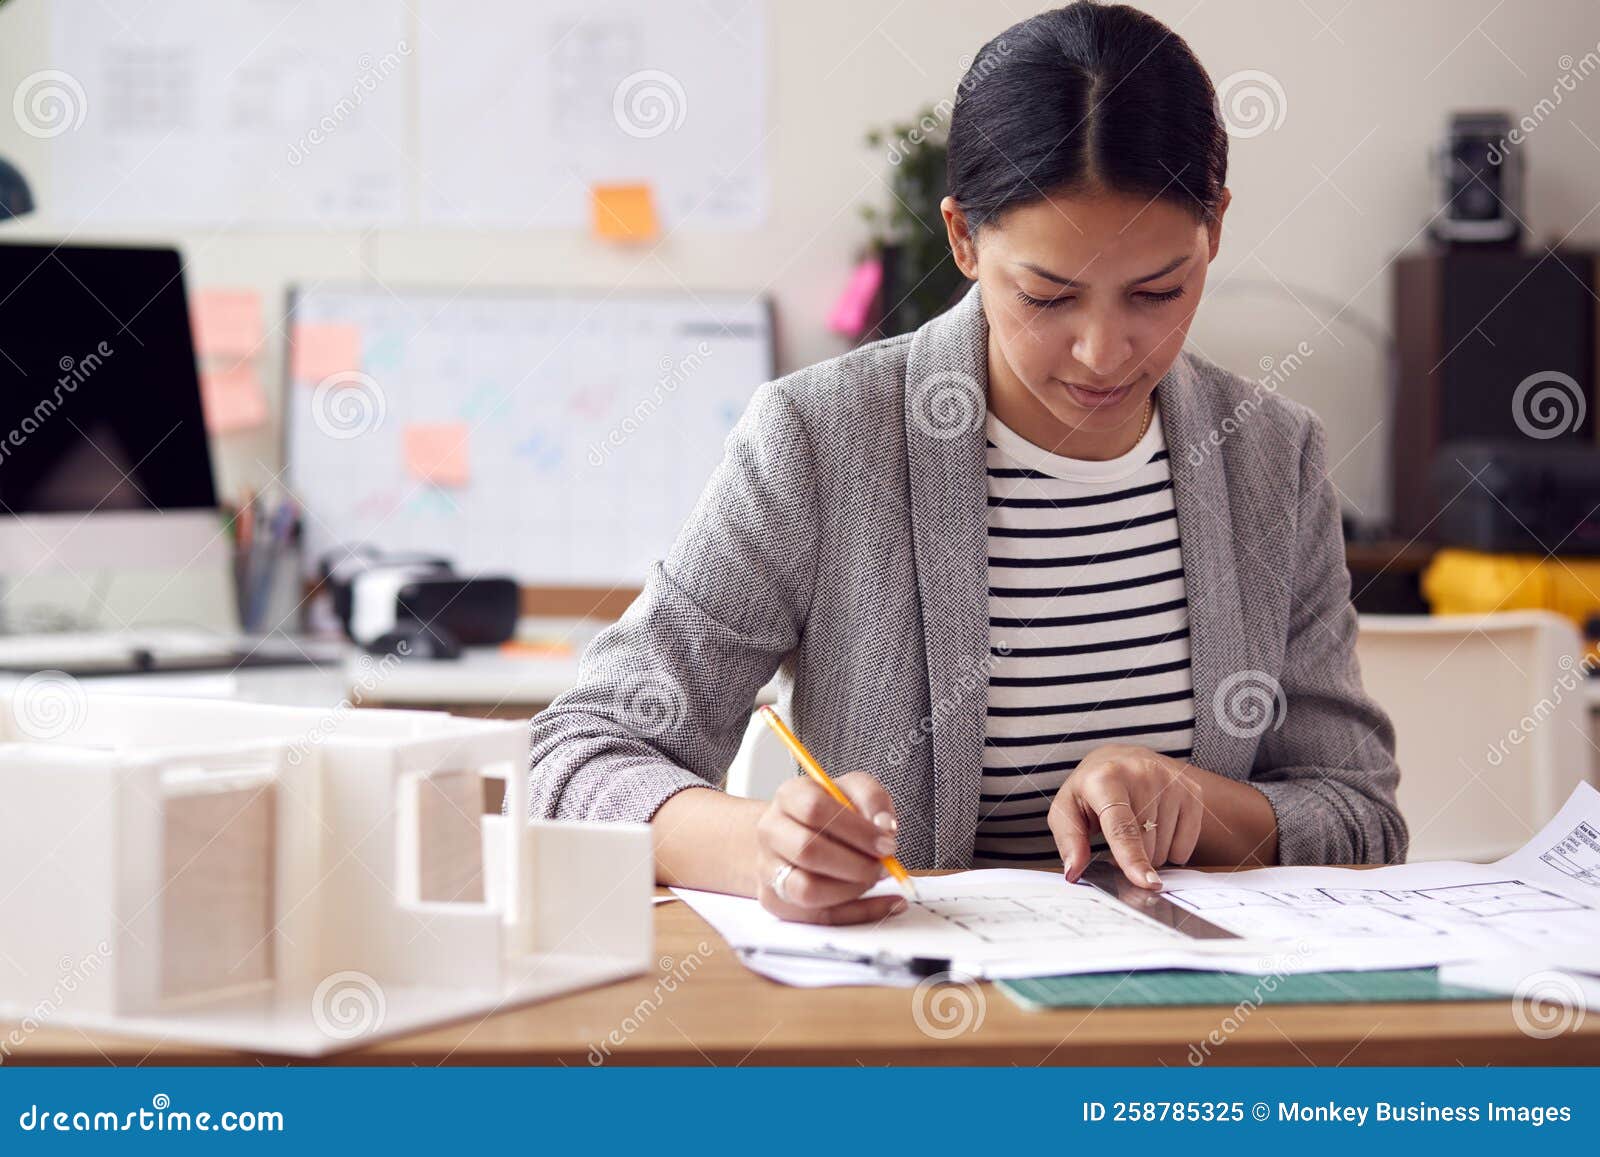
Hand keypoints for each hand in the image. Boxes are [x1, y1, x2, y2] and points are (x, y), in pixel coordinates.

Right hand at [754, 771, 907, 924]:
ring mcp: (769, 869)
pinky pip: (819, 916)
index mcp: (789, 796)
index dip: (856, 830)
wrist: (794, 834)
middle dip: (856, 864)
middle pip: (807, 851)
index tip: (886, 843)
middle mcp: (771, 831)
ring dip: (852, 890)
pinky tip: (883, 903)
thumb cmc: (829, 813)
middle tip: (882, 866)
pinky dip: (859, 913)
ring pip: (807, 890)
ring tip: (872, 880)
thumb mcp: (853, 791)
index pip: (815, 809)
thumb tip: (884, 827)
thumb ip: (872, 799)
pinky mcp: (777, 901)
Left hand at [1048, 744, 1204, 888]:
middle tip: (1116, 836)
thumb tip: (1074, 871)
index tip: (1146, 882)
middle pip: (1147, 845)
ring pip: (1166, 848)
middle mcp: (1143, 774)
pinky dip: (1171, 848)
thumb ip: (1069, 842)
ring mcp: (1171, 781)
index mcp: (1106, 779)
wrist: (1120, 760)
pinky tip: (1156, 827)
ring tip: (1135, 825)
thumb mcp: (1066, 810)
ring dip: (1150, 852)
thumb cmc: (1090, 790)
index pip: (1122, 827)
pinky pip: (1186, 843)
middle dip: (1131, 857)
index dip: (1133, 858)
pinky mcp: (1192, 790)